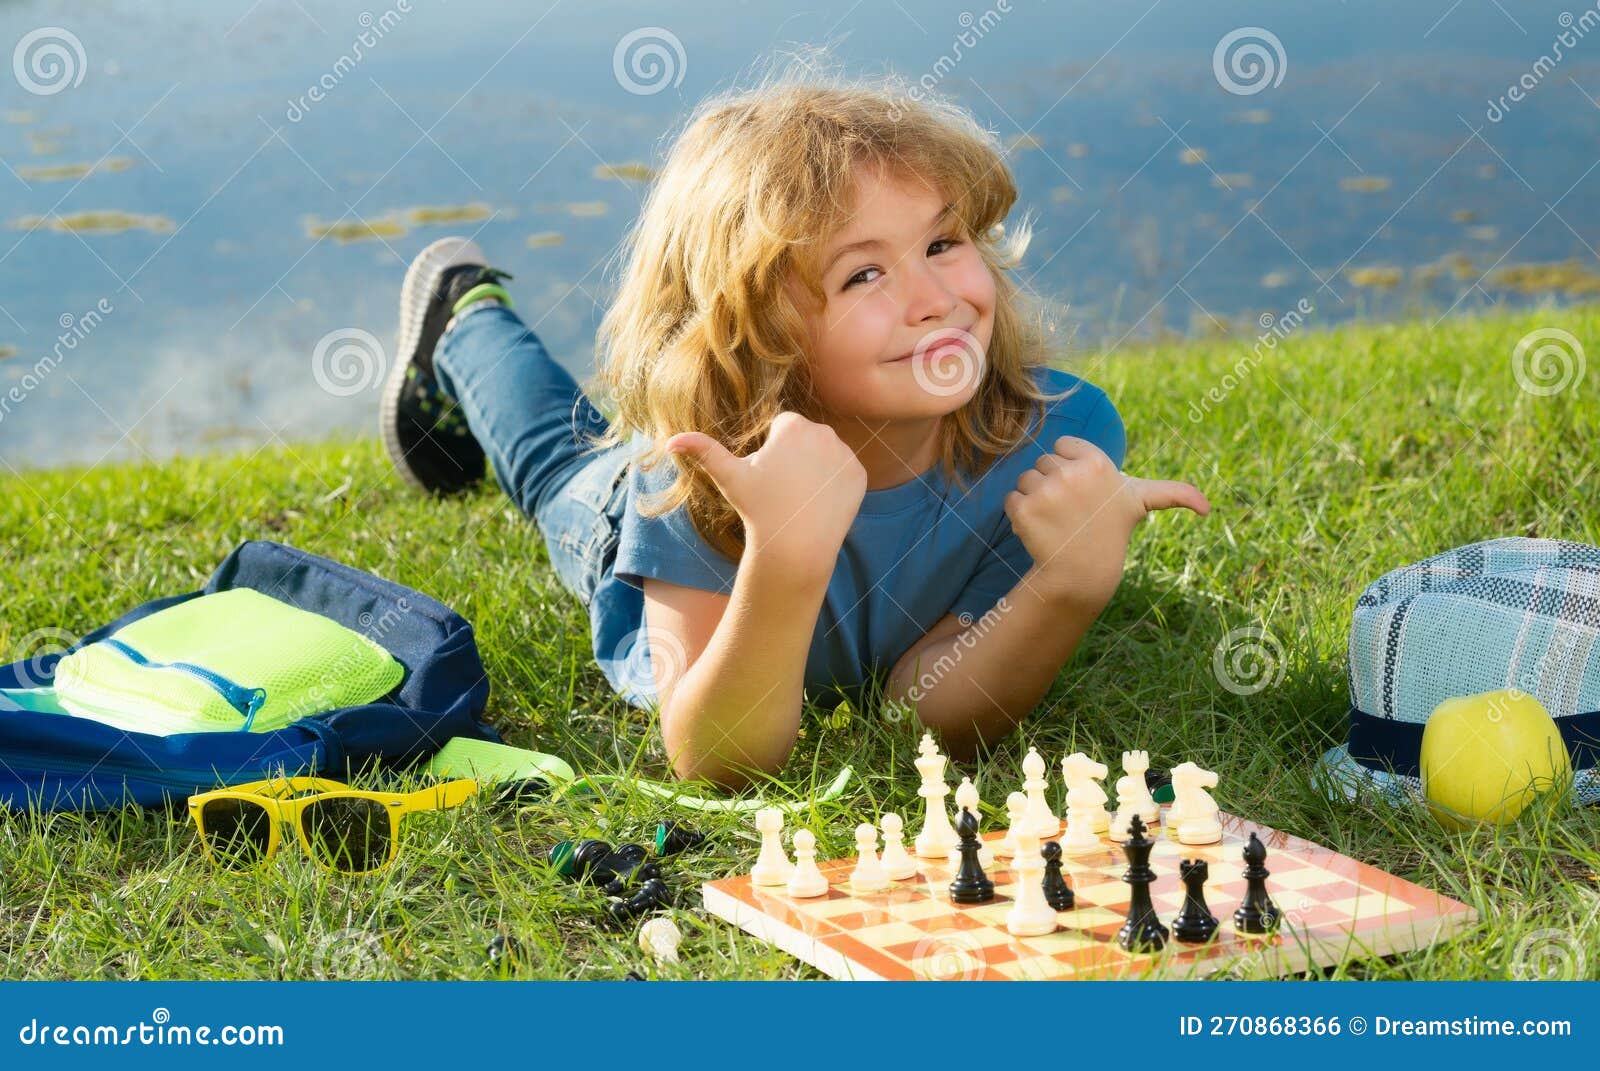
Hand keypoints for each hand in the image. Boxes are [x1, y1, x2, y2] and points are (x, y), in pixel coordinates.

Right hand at [666, 412, 866, 574]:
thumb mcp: (729, 478)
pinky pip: (843, 472)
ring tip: (801, 496)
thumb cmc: (759, 509)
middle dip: (795, 457)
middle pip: (806, 438)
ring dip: (816, 468)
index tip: (769, 476)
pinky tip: (820, 503)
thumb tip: (671, 441)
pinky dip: (834, 485)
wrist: (795, 547)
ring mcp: (846, 454)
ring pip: (825, 454)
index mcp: (792, 425)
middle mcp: (824, 432)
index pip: (782, 427)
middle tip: (784, 489)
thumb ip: (703, 451)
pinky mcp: (860, 475)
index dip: (772, 452)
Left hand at [1003, 435, 1209, 606]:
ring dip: (1035, 499)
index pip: (1063, 445)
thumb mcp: (1140, 504)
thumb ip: (1173, 494)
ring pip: (1026, 479)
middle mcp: (1071, 472)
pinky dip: (1019, 514)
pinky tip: (1039, 530)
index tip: (1083, 492)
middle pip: (1043, 462)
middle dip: (1053, 484)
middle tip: (1070, 511)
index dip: (1070, 467)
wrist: (1081, 573)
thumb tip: (1209, 507)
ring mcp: (1046, 491)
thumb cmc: (1110, 532)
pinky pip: (1011, 499)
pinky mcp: (1023, 509)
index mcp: (1097, 461)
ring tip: (1056, 521)